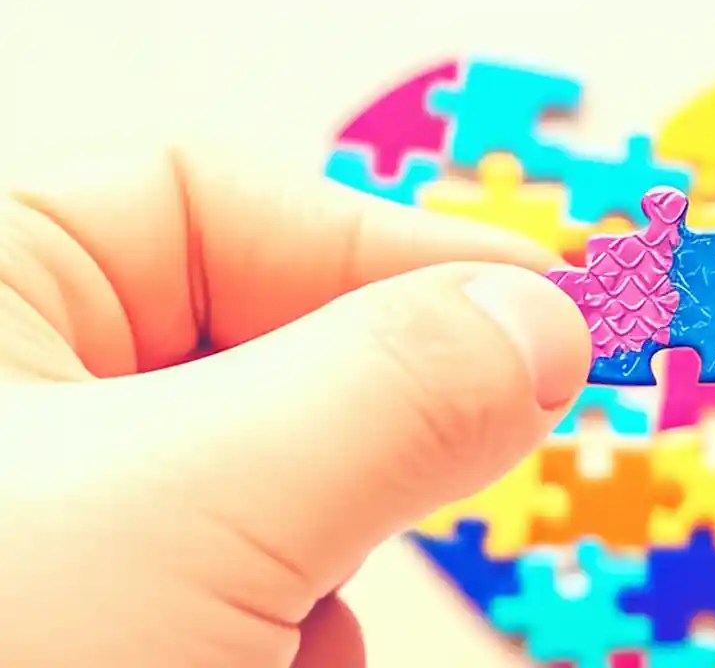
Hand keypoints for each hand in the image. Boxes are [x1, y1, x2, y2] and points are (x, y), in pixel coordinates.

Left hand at [0, 145, 588, 665]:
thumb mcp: (186, 519)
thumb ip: (386, 392)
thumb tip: (537, 321)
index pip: (221, 209)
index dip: (396, 248)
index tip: (543, 305)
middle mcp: (15, 403)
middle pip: (262, 347)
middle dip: (362, 422)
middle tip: (487, 435)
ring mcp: (60, 524)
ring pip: (274, 482)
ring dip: (326, 551)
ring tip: (289, 632)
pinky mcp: (109, 618)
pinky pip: (249, 586)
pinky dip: (293, 629)